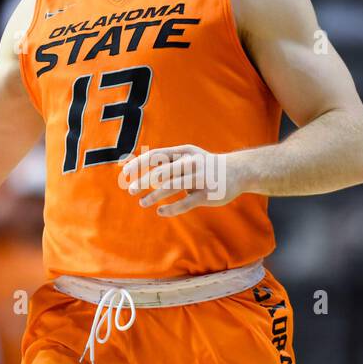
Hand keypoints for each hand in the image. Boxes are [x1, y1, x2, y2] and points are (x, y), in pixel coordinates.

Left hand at [118, 145, 247, 216]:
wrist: (238, 171)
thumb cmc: (205, 165)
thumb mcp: (187, 156)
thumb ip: (167, 161)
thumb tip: (138, 164)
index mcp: (184, 152)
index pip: (156, 155)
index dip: (139, 163)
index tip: (125, 173)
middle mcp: (191, 162)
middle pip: (161, 172)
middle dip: (143, 181)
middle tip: (130, 190)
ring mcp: (200, 178)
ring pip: (171, 187)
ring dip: (153, 196)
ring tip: (142, 202)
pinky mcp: (207, 194)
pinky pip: (185, 203)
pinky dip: (171, 209)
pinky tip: (161, 212)